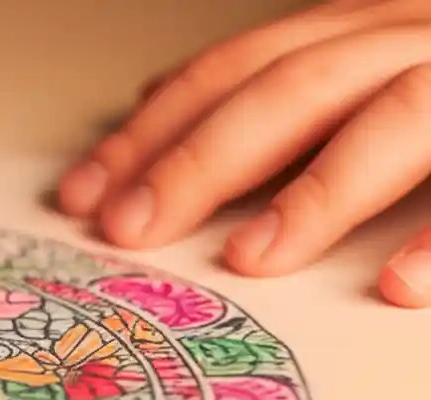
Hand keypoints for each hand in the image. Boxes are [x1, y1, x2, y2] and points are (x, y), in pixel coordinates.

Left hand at [56, 0, 430, 307]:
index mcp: (358, 32)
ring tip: (249, 257)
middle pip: (295, 88)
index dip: (153, 132)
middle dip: (201, 159)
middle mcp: (409, 39)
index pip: (235, 72)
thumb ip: (266, 87)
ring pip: (397, 117)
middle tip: (132, 228)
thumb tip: (152, 96)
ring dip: (316, 193)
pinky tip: (398, 283)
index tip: (83, 195)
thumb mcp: (356, 61)